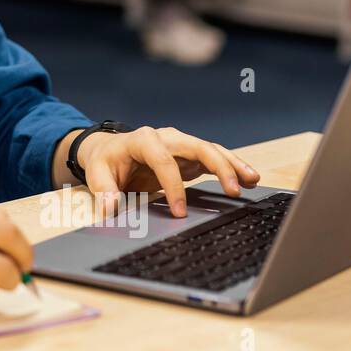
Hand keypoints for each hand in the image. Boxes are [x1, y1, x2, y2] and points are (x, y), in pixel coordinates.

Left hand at [74, 125, 259, 217]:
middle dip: (218, 166)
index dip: (173, 186)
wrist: (109, 150)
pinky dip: (230, 167)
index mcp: (142, 139)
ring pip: (211, 150)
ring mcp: (180, 145)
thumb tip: (110, 208)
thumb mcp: (97, 173)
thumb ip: (104, 190)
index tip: (179, 212)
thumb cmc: (105, 161)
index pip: (163, 161)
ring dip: (232, 164)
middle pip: (197, 147)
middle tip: (234, 190)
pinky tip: (248, 179)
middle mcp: (166, 138)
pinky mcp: (189, 155)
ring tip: (252, 180)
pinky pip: (213, 158)